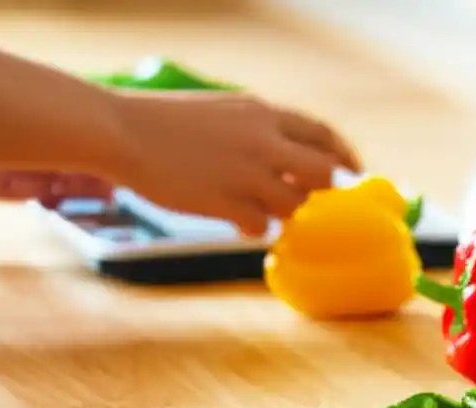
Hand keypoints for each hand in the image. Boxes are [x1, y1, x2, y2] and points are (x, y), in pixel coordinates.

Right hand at [110, 91, 362, 235]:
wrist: (121, 131)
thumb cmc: (167, 122)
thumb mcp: (225, 111)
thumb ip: (261, 129)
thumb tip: (293, 156)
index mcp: (263, 114)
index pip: (324, 135)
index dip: (345, 157)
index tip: (354, 173)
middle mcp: (263, 141)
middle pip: (323, 174)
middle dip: (321, 191)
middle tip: (308, 201)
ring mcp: (246, 174)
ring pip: (294, 206)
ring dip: (282, 212)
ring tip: (256, 207)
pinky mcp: (225, 203)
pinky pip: (261, 227)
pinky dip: (254, 228)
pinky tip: (235, 220)